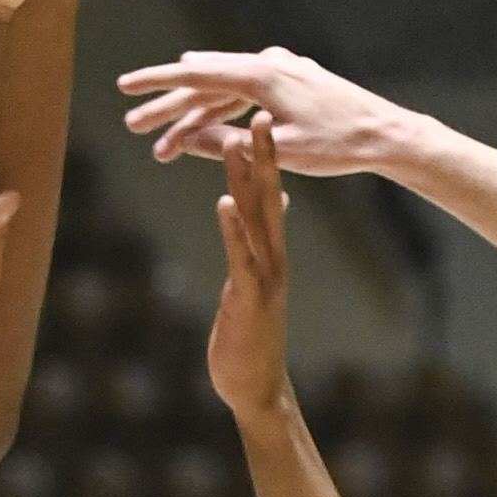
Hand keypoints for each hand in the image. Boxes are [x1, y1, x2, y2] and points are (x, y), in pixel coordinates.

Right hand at [118, 45, 409, 174]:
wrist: (386, 133)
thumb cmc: (338, 145)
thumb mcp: (277, 152)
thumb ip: (227, 144)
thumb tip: (184, 140)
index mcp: (262, 76)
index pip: (196, 75)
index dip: (157, 83)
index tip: (126, 88)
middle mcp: (269, 64)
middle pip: (205, 83)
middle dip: (168, 107)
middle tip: (134, 125)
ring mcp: (282, 70)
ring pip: (225, 91)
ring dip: (195, 116)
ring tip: (164, 144)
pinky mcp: (293, 81)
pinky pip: (246, 94)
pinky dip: (223, 111)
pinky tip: (204, 123)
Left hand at [206, 114, 292, 422]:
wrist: (256, 386)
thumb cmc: (250, 336)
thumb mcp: (256, 280)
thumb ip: (261, 240)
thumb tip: (273, 205)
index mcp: (271, 252)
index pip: (269, 196)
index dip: (264, 158)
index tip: (260, 117)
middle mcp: (273, 258)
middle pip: (267, 196)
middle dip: (261, 154)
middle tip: (259, 111)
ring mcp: (264, 277)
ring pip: (255, 219)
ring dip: (245, 179)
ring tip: (239, 141)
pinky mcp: (249, 297)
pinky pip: (240, 257)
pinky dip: (232, 229)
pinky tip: (223, 203)